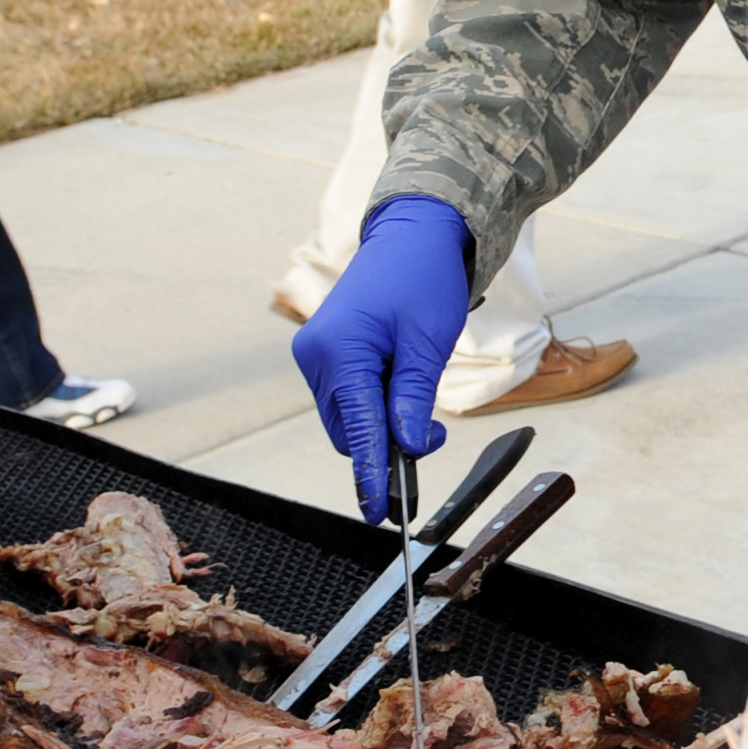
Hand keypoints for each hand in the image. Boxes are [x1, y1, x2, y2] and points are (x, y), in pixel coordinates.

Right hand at [292, 195, 470, 523]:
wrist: (411, 237)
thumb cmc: (423, 279)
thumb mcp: (428, 341)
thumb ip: (413, 398)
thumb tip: (408, 447)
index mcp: (340, 350)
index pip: (359, 429)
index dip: (373, 474)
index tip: (380, 511)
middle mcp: (316, 356)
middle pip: (349, 431)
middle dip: (386, 442)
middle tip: (432, 431)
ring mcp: (315, 356)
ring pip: (348, 419)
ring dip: (382, 421)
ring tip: (415, 381)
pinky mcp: (324, 355)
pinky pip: (347, 399)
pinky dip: (374, 403)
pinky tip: (398, 376)